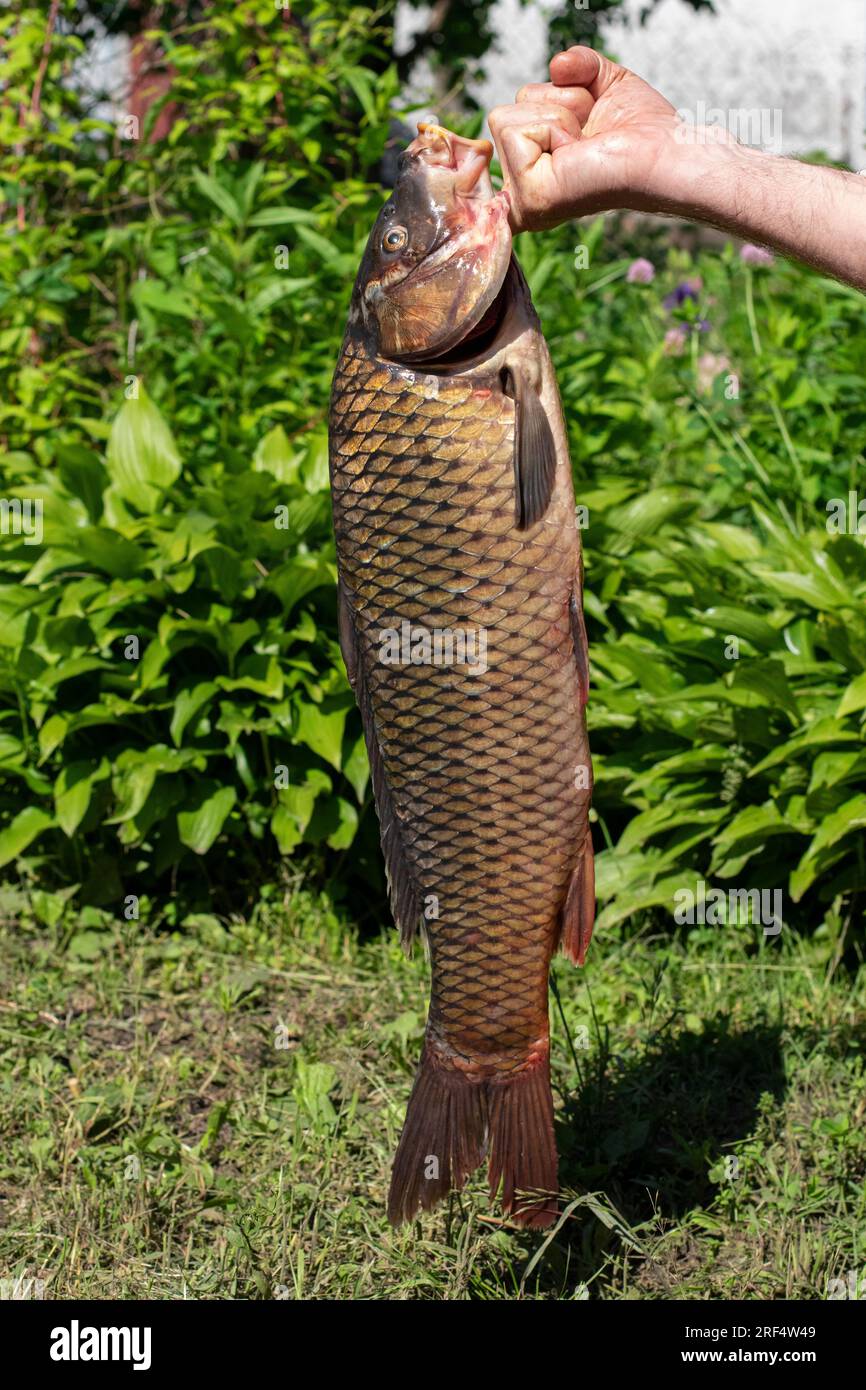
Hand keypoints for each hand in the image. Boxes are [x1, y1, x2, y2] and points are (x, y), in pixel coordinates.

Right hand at [489, 45, 683, 230]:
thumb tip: (556, 65)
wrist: (663, 149)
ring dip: (555, 115)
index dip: (529, 115)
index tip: (570, 135)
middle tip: (587, 133)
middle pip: (501, 113)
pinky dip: (552, 127)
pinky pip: (514, 131)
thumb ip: (575, 64)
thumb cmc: (639, 126)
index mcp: (534, 172)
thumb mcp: (600, 81)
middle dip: (551, 103)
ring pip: (504, 119)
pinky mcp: (529, 198)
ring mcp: (522, 200)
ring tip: (585, 143)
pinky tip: (578, 151)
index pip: (502, 122)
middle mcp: (522, 192)